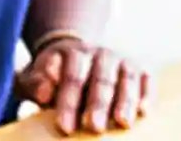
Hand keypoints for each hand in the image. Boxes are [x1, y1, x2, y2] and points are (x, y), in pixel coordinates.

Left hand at [15, 38, 152, 134]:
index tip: (64, 126)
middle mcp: (99, 53)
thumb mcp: (33, 76)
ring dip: (125, 100)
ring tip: (122, 122)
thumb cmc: (50, 76)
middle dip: (98, 104)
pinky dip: (147, 92)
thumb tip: (43, 93)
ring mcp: (121, 60)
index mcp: (72, 53)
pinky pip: (146, 77)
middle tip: (93, 127)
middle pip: (100, 78)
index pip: (71, 77)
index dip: (68, 102)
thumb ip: (34, 83)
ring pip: (126, 77)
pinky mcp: (138, 68)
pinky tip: (144, 111)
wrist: (75, 54)